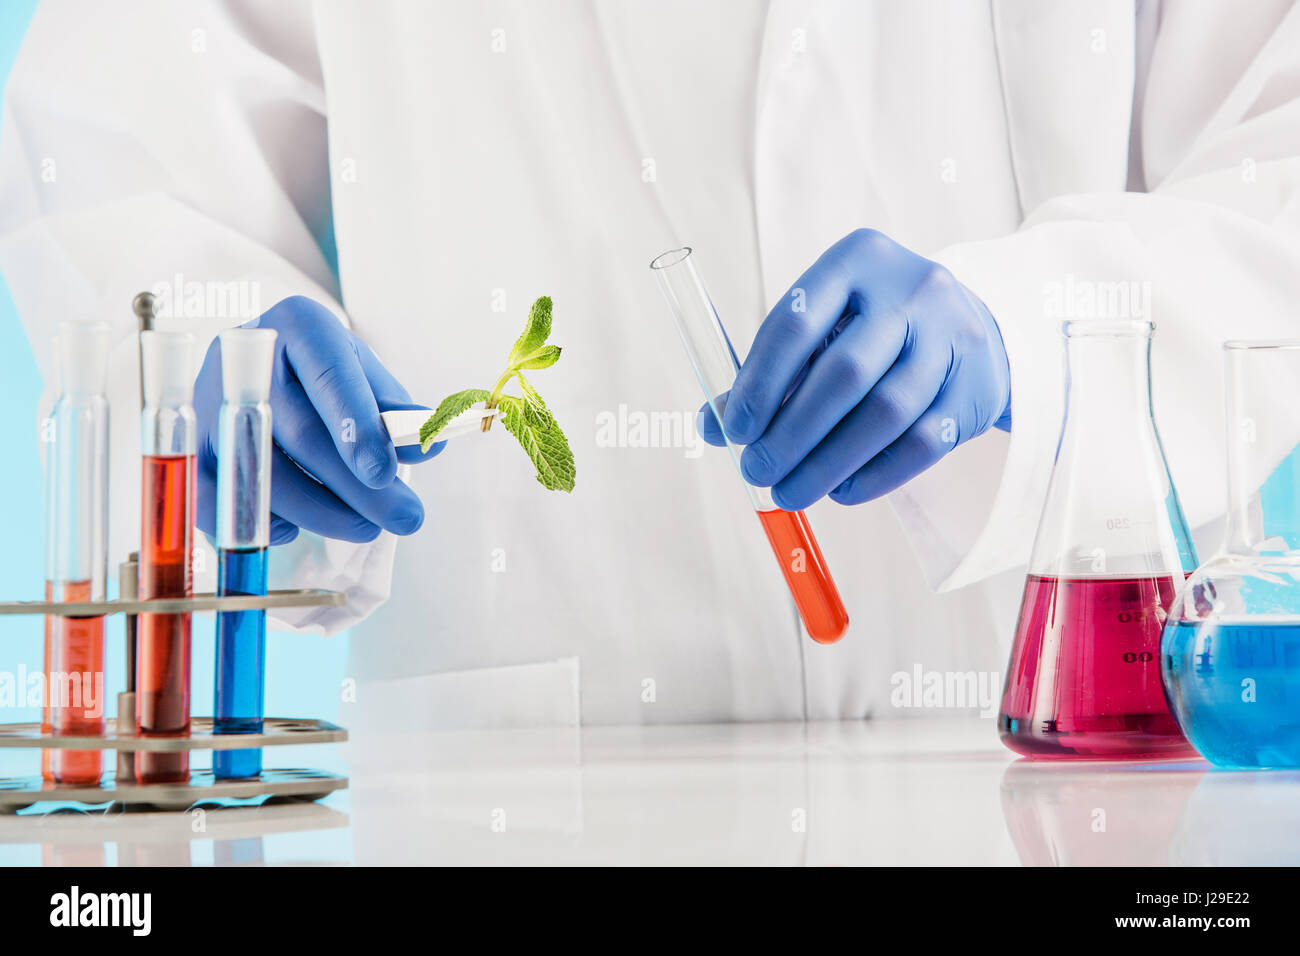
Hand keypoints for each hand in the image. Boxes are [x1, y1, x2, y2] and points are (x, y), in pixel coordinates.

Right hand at [194, 296, 442, 544]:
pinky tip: (301, 525)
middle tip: (406, 517)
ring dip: (321, 513)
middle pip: (298, 434)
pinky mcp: (188, 448)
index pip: (328, 376)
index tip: (386, 473)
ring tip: (367, 527)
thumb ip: (395, 410)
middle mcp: (241, 356)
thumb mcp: (366, 377)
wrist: (266, 368)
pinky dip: (265, 523)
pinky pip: (221, 503)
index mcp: (298, 325)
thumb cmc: (326, 375)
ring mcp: (206, 402)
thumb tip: (426, 446)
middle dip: (357, 487)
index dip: (357, 427)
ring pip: (262, 474)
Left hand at [700, 229, 1010, 510]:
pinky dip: (873, 476)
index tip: (735, 431)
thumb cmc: (873, 333)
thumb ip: (767, 373)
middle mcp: (912, 290)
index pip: (796, 323)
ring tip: (790, 492)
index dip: (759, 384)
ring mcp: (953, 338)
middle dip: (790, 433)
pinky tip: (840, 491)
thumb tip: (712, 426)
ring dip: (827, 463)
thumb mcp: (823, 329)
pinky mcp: (976, 388)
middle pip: (843, 374)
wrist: (972, 330)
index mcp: (857, 260)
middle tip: (757, 472)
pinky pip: (920, 444)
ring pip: (884, 414)